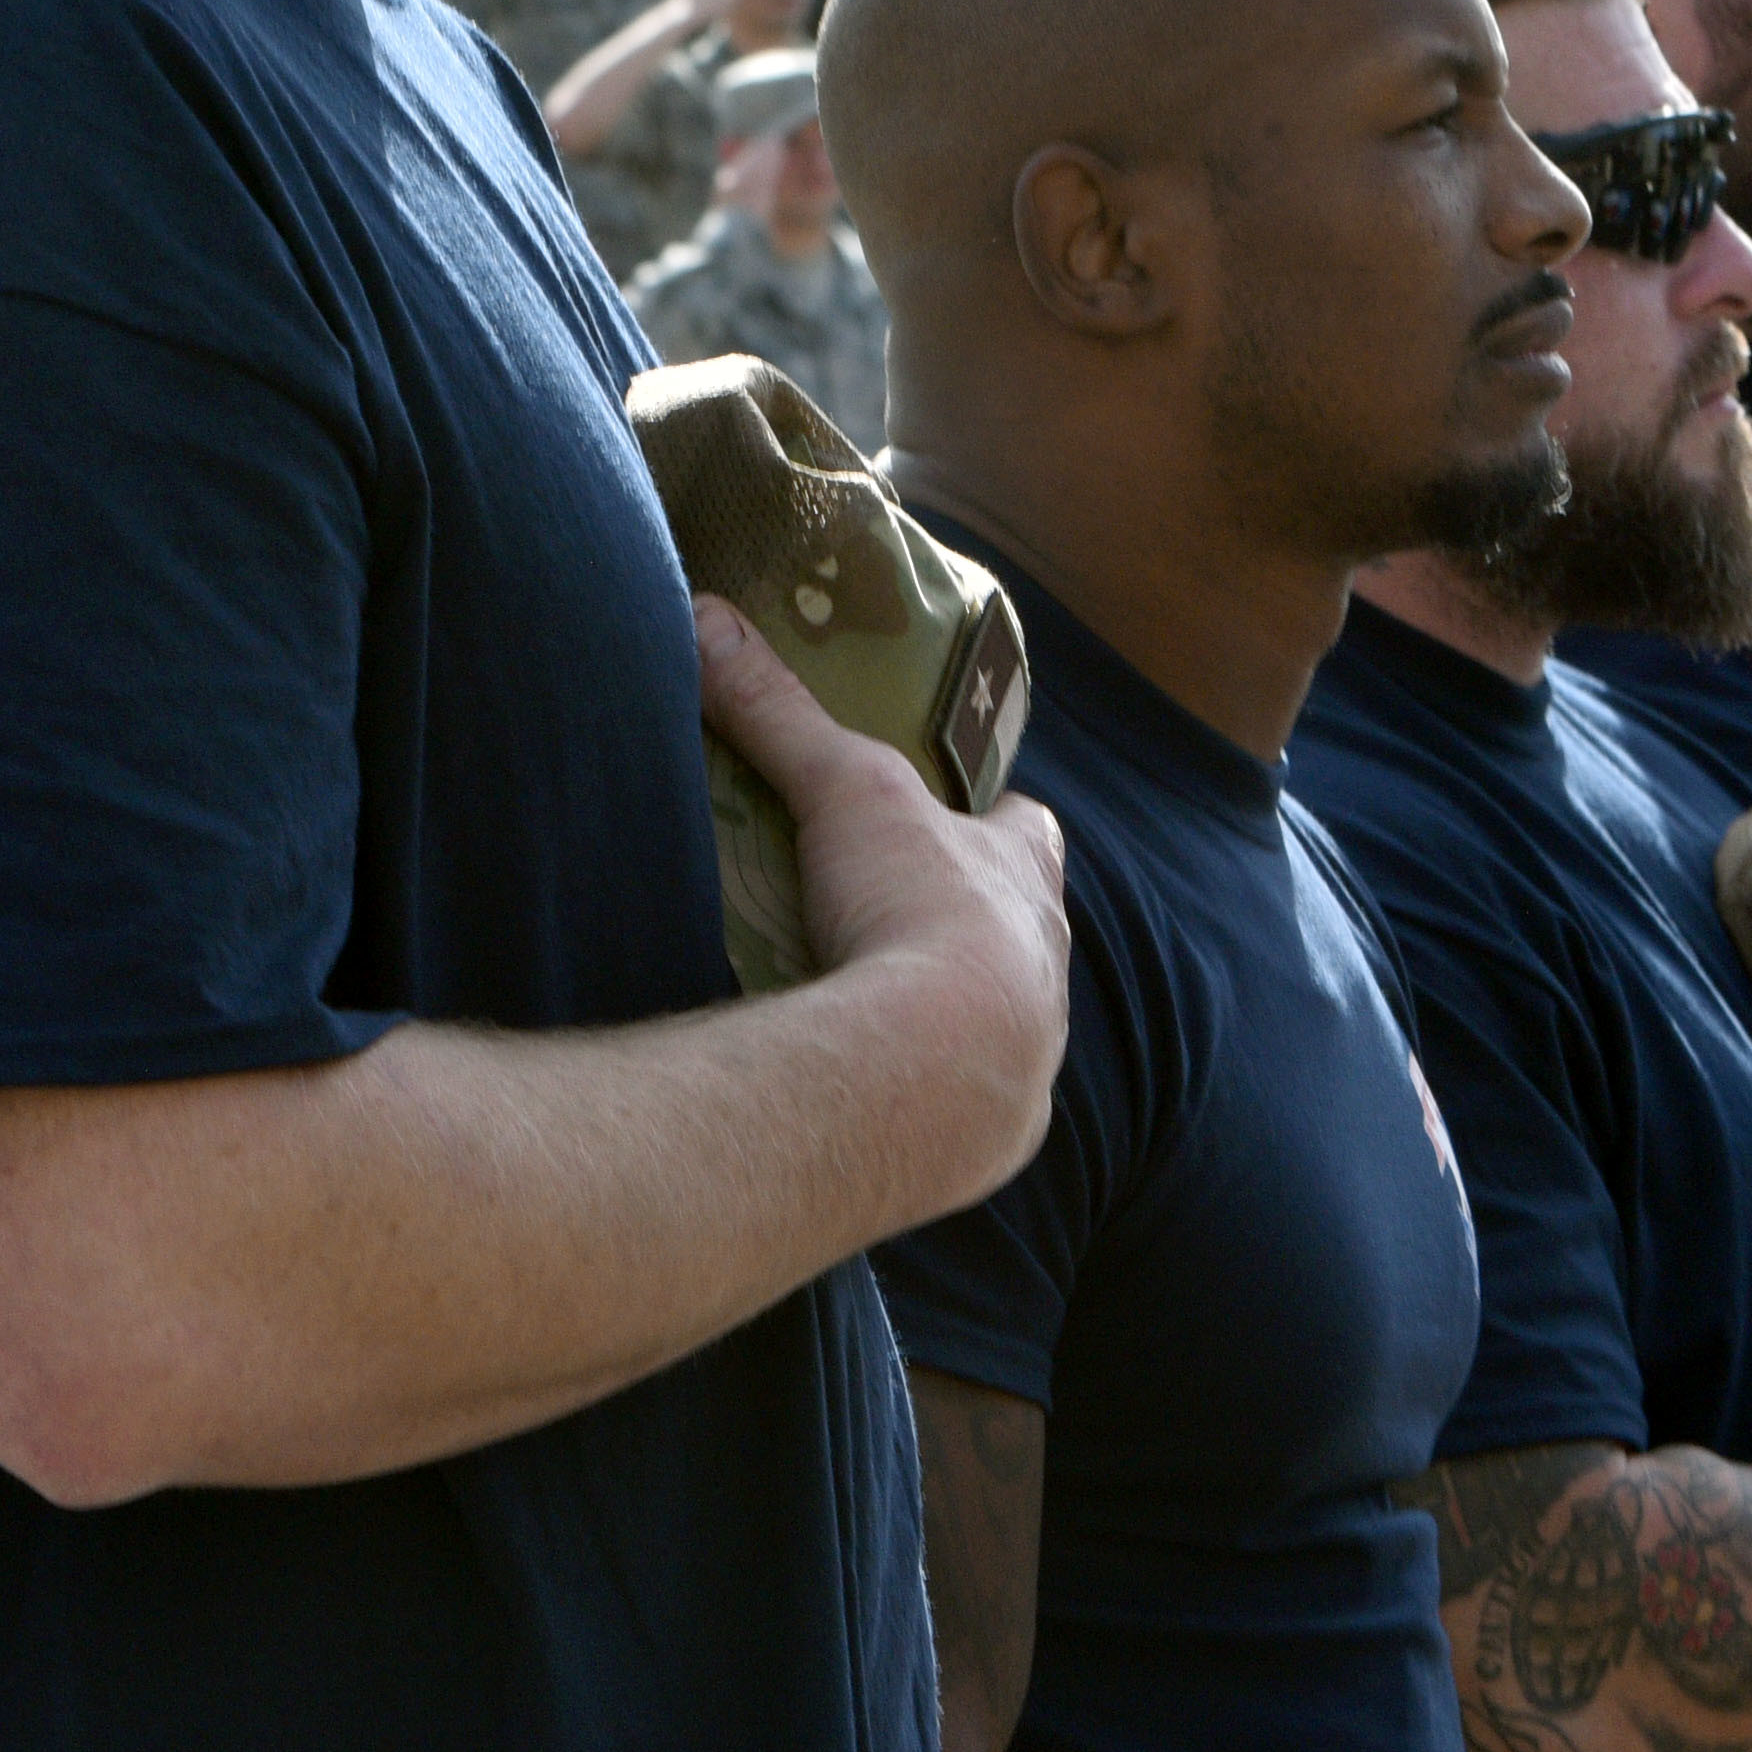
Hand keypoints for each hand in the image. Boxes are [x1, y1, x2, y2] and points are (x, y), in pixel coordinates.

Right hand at [691, 597, 1068, 1178]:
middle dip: (968, 927)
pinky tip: (872, 1099)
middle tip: (893, 919)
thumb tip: (707, 615)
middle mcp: (1045, 969)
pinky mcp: (985, 1136)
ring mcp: (1024, 1059)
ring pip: (999, 1025)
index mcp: (1027, 879)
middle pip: (1017, 934)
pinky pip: (961, 1111)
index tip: (953, 819)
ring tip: (875, 1014)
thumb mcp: (842, 787)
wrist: (935, 1073)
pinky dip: (922, 1098)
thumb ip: (777, 710)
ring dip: (950, 1019)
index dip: (991, 823)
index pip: (1026, 833)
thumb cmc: (914, 910)